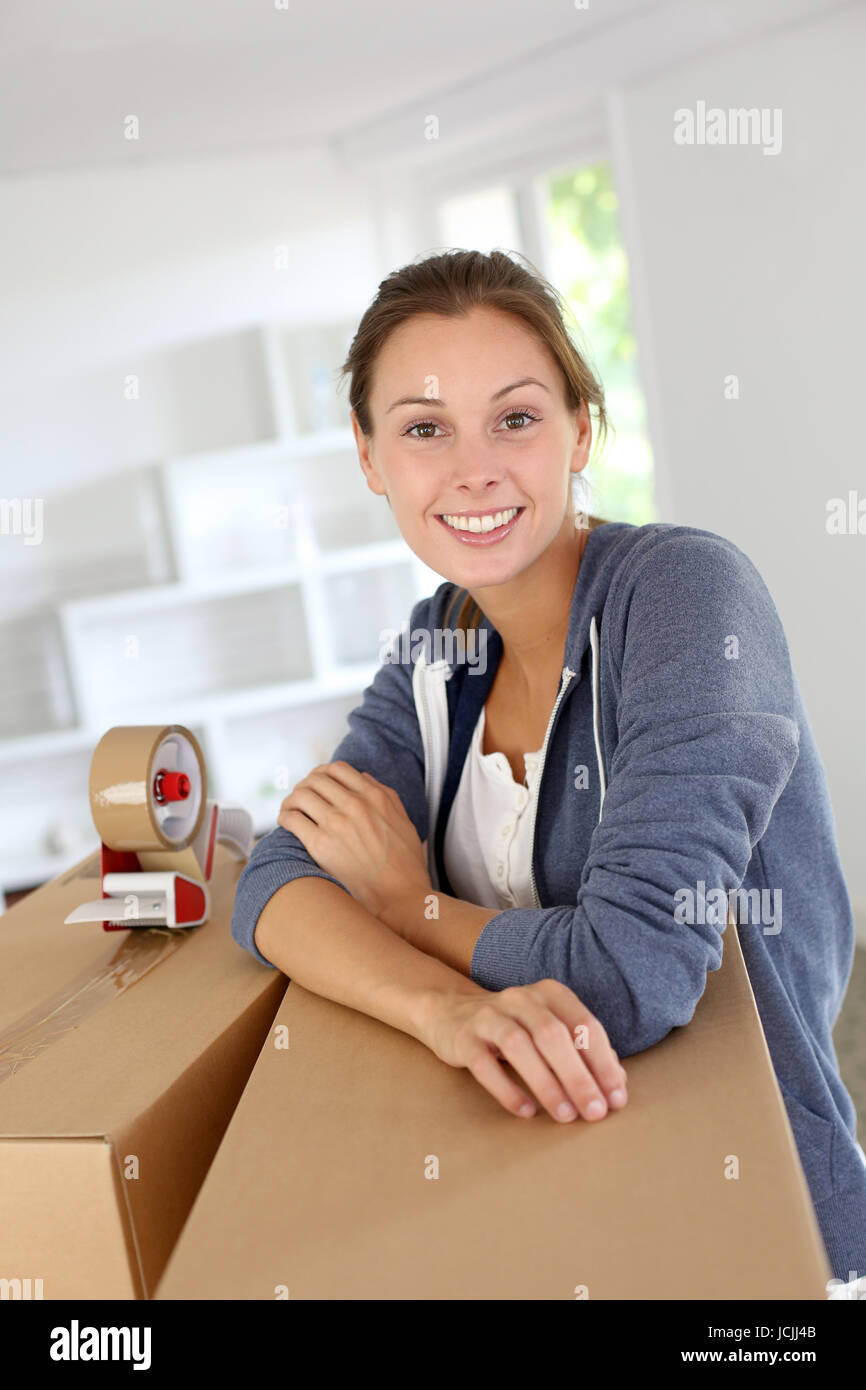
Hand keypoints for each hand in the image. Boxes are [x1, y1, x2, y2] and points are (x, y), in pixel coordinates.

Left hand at [277, 761, 431, 923]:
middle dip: (305, 786)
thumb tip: (364, 777)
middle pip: (315, 779)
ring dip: (291, 800)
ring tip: (290, 811)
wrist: (401, 898)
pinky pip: (292, 819)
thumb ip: (386, 796)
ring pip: (300, 795)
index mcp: (376, 797)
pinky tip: (287, 824)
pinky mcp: (321, 845)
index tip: (318, 785)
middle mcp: (355, 804)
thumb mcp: (404, 822)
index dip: (323, 773)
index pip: (338, 769)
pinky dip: (285, 817)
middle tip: (301, 799)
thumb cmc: (406, 866)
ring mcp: (337, 823)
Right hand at [421, 978, 627, 1123]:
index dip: (604, 1063)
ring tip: (565, 1115)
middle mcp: (521, 999)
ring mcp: (489, 1016)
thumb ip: (583, 1054)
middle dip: (578, 1076)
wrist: (451, 1014)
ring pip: (519, 1045)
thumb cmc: (516, 1028)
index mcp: (550, 994)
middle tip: (594, 1112)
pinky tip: (526, 1111)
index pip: (584, 1025)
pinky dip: (507, 1088)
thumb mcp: (550, 1031)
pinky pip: (484, 1064)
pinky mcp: (464, 1038)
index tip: (616, 1098)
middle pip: (553, 1034)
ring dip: (546, 1083)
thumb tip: (616, 1086)